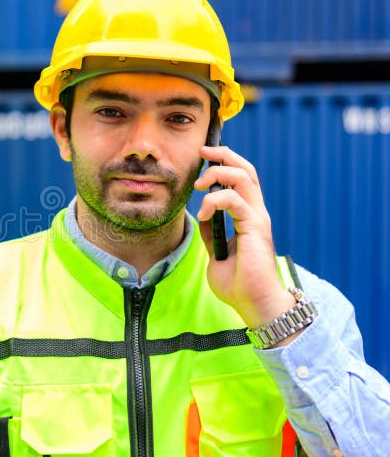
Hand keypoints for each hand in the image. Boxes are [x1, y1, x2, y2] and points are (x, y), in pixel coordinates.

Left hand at [194, 145, 296, 329]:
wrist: (254, 303)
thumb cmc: (238, 284)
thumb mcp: (217, 253)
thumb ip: (212, 234)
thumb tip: (202, 218)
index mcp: (248, 217)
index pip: (241, 179)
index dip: (225, 162)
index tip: (204, 156)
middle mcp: (256, 213)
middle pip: (246, 170)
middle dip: (223, 156)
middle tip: (203, 153)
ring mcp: (257, 218)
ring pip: (243, 178)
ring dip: (216, 175)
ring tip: (198, 188)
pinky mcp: (255, 227)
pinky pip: (235, 200)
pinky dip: (215, 201)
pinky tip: (204, 213)